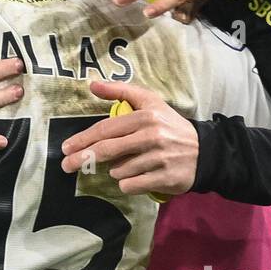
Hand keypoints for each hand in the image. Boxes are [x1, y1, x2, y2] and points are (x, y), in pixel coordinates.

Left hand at [60, 80, 198, 197]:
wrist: (204, 151)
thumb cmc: (169, 125)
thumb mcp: (149, 102)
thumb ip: (121, 91)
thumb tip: (92, 84)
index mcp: (146, 116)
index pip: (106, 129)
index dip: (83, 139)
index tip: (66, 148)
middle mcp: (152, 135)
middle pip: (107, 150)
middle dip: (82, 158)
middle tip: (66, 165)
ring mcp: (159, 158)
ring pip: (118, 170)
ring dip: (116, 170)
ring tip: (130, 164)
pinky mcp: (165, 178)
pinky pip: (130, 185)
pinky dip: (127, 184)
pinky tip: (137, 177)